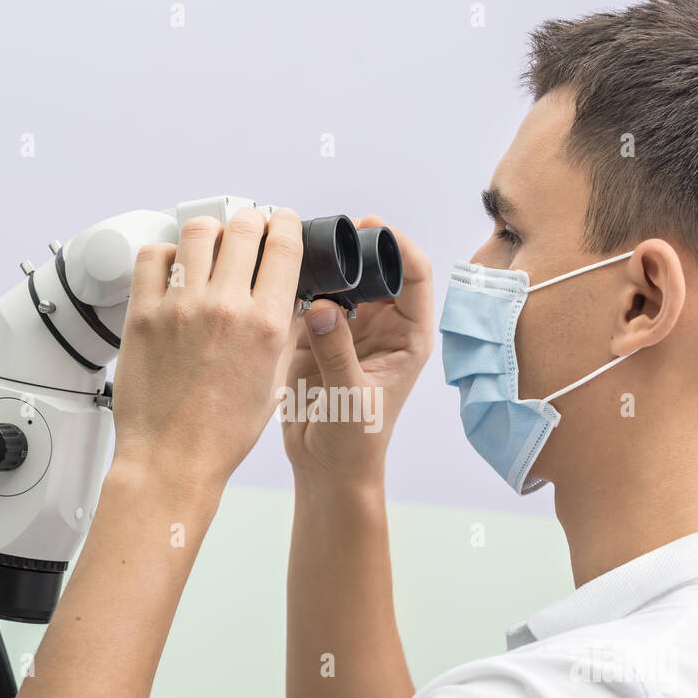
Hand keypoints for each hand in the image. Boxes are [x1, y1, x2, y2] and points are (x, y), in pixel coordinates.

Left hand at [109, 208, 302, 494]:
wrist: (173, 460)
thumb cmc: (221, 433)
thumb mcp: (272, 381)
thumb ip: (283, 333)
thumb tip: (288, 299)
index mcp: (267, 325)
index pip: (284, 245)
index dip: (286, 225)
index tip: (283, 222)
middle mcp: (226, 308)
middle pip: (243, 227)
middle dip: (251, 221)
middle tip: (248, 230)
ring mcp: (181, 308)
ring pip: (198, 232)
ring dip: (210, 232)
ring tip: (209, 247)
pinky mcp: (143, 314)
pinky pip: (153, 256)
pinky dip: (166, 254)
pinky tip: (173, 270)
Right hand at [280, 215, 432, 484]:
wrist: (325, 468)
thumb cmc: (355, 443)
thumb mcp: (351, 398)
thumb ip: (337, 352)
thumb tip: (322, 306)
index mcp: (408, 336)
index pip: (415, 275)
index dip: (398, 245)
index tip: (371, 229)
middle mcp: (382, 325)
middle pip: (376, 267)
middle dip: (355, 247)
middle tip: (327, 235)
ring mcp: (349, 327)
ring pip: (342, 278)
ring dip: (324, 263)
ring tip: (301, 249)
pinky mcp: (316, 334)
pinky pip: (310, 297)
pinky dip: (299, 283)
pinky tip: (282, 274)